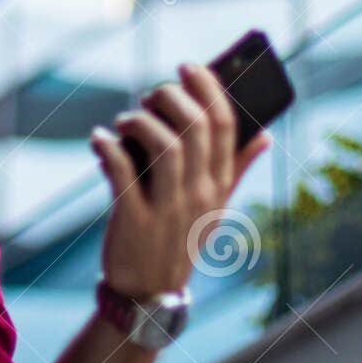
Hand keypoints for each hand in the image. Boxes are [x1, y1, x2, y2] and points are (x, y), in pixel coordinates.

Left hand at [87, 63, 271, 299]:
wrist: (148, 295)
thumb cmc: (179, 242)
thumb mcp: (215, 209)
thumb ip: (236, 170)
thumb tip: (263, 136)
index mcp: (219, 186)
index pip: (225, 126)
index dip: (208, 88)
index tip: (188, 67)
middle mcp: (198, 194)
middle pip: (194, 128)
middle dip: (170, 98)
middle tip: (150, 95)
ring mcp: (168, 209)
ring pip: (163, 146)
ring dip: (139, 123)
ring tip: (124, 122)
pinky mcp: (134, 221)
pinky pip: (121, 173)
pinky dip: (107, 148)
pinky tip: (98, 139)